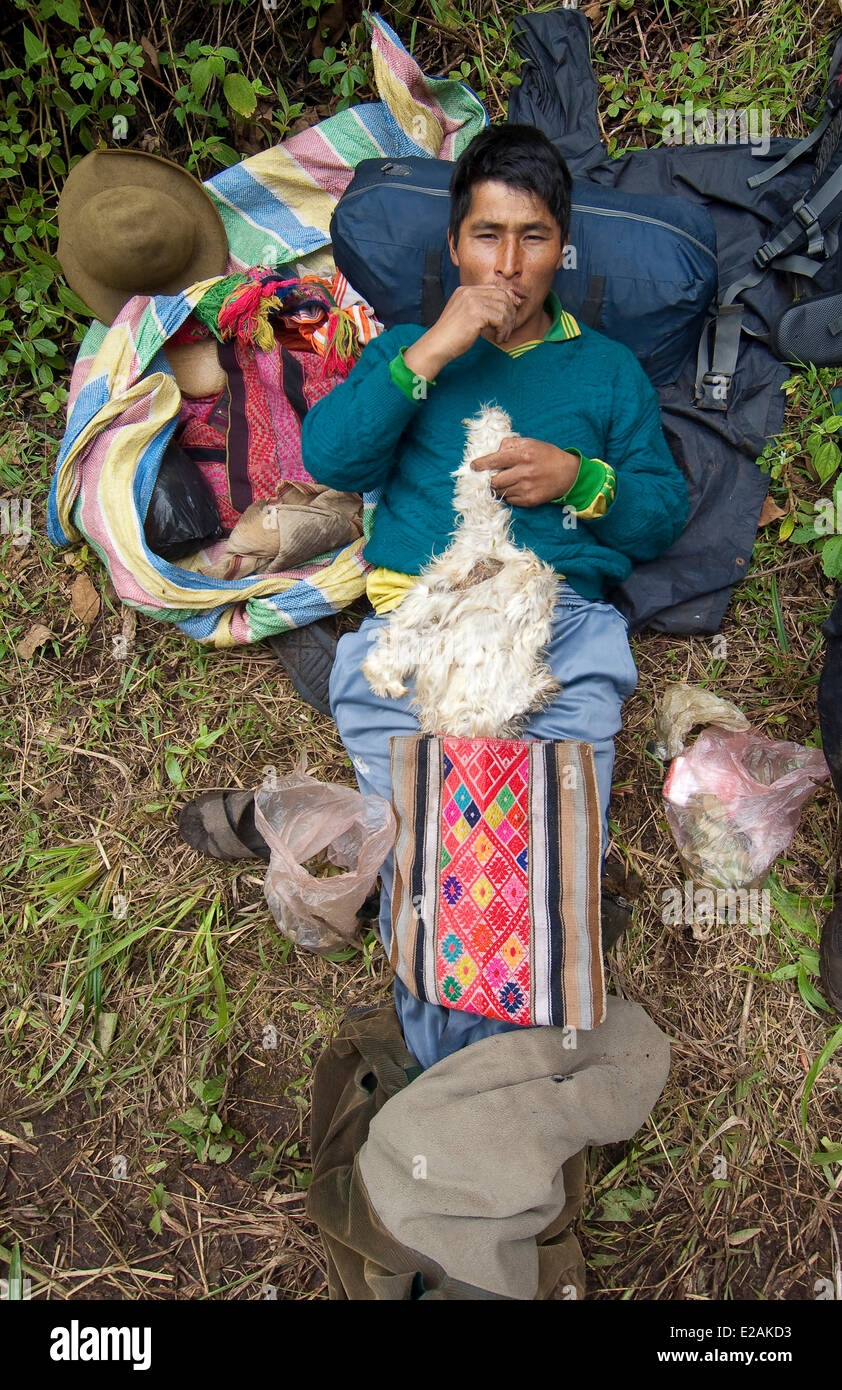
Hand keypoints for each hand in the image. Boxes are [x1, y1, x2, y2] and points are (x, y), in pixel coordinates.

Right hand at [402, 285, 518, 381]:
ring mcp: (472, 301)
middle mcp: (469, 292)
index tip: (508, 319)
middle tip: (508, 329)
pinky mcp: (476, 313)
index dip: (506, 303)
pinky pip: (500, 319)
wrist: (437, 346)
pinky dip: (503, 331)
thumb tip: (504, 308)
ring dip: (507, 325)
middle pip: (502, 296)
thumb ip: (479, 307)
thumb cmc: (451, 336)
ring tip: (503, 336)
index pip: (495, 289)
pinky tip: (498, 339)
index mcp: (465, 290)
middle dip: (510, 313)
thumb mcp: (465, 315)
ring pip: (503, 308)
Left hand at [470, 436, 580, 507]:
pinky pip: (510, 500)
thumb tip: (493, 452)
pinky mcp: (530, 501)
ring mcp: (527, 488)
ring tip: (507, 481)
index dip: (481, 464)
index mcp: (523, 455)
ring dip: (499, 488)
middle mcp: (524, 472)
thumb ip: (510, 445)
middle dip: (490, 479)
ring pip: (501, 492)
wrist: (568, 474)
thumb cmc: (546, 456)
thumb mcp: (530, 443)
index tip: (473, 467)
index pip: (495, 460)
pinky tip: (516, 488)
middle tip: (492, 476)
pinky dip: (509, 495)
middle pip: (494, 481)